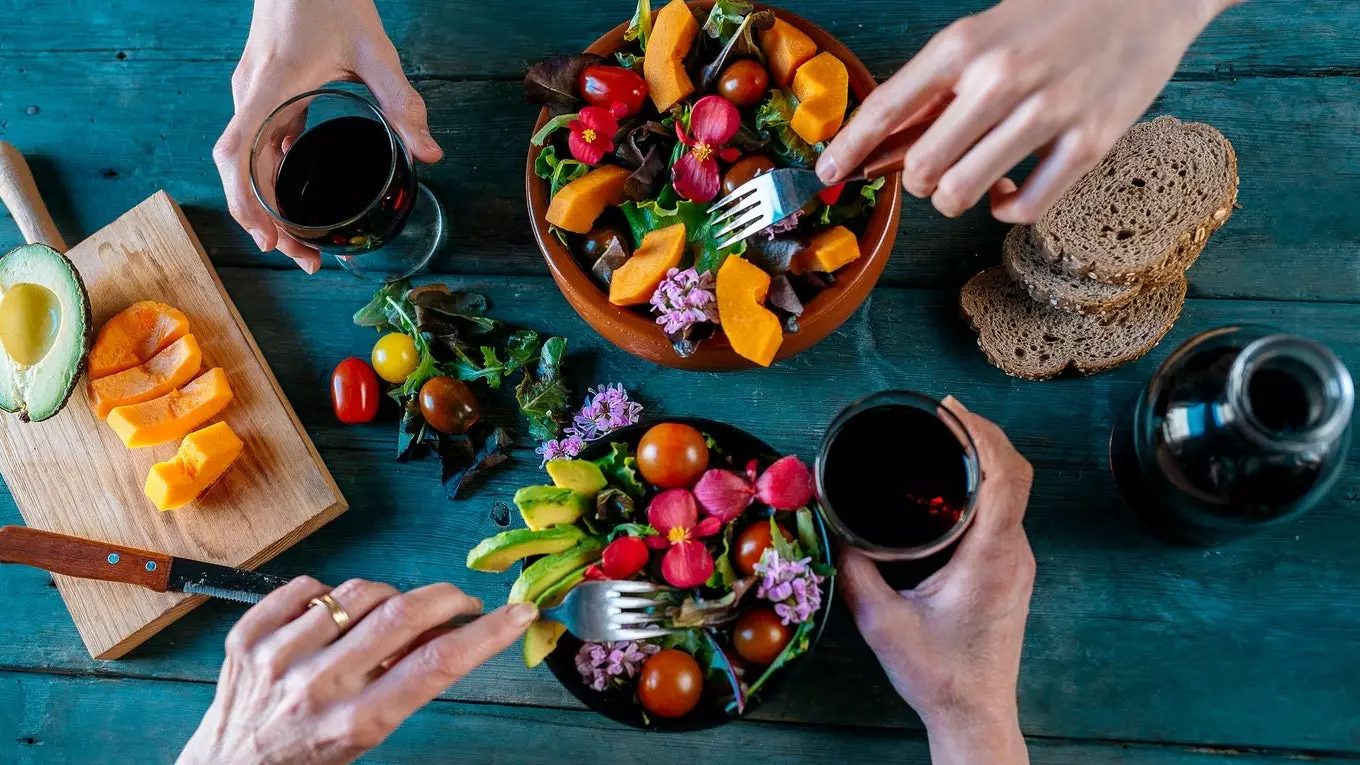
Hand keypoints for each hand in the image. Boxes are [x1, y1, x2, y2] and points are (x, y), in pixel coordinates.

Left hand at [177, 577, 534, 764]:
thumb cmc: (306, 762)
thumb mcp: (364, 737)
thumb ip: (401, 686)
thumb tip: (444, 631)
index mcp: (354, 722)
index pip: (438, 663)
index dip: (488, 633)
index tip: (518, 614)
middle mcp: (317, 685)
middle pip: (403, 614)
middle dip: (447, 599)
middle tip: (462, 603)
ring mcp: (278, 656)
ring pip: (359, 592)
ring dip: (387, 598)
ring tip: (385, 621)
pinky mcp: (247, 636)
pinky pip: (308, 587)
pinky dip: (329, 595)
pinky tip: (333, 619)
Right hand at [213, 0, 442, 272]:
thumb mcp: (374, 50)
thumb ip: (402, 102)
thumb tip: (431, 154)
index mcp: (271, 86)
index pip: (238, 152)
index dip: (246, 201)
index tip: (267, 237)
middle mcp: (252, 94)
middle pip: (242, 171)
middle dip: (265, 221)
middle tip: (304, 259)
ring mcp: (253, 94)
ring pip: (248, 162)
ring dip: (268, 206)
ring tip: (301, 243)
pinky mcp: (264, 93)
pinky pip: (259, 145)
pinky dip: (272, 180)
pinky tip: (297, 204)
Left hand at [817, 0, 1239, 222]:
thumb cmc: (1056, 14)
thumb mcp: (985, 33)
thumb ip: (938, 88)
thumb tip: (886, 143)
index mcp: (965, 45)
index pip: (887, 107)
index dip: (848, 146)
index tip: (826, 172)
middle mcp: (1001, 78)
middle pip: (923, 166)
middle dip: (919, 180)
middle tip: (934, 171)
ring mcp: (1048, 111)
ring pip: (964, 192)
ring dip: (958, 198)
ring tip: (976, 179)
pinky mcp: (1090, 141)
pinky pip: (1023, 208)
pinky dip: (1004, 211)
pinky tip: (1007, 193)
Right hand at [839, 396, 1034, 764]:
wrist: (973, 713)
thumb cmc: (936, 673)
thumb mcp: (881, 621)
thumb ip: (853, 570)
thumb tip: (829, 524)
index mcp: (992, 554)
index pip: (1005, 475)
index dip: (981, 432)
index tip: (948, 408)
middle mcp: (1013, 552)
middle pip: (1015, 473)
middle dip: (981, 434)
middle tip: (938, 415)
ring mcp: (1016, 562)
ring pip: (1012, 492)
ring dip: (984, 459)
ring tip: (942, 439)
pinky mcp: (1009, 572)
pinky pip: (1004, 513)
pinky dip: (982, 485)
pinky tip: (948, 485)